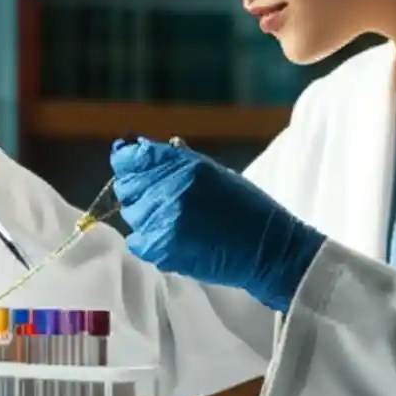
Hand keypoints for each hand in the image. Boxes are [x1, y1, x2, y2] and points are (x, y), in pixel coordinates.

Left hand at [110, 136, 325, 311]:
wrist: (269, 249)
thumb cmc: (247, 208)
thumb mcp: (215, 173)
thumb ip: (178, 161)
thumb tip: (143, 146)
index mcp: (185, 167)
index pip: (132, 157)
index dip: (126, 157)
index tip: (127, 158)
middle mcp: (170, 190)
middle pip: (127, 186)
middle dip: (137, 188)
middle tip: (157, 196)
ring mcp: (164, 221)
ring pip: (132, 214)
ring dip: (145, 215)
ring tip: (172, 219)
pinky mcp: (162, 249)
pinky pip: (137, 240)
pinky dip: (147, 239)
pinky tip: (169, 237)